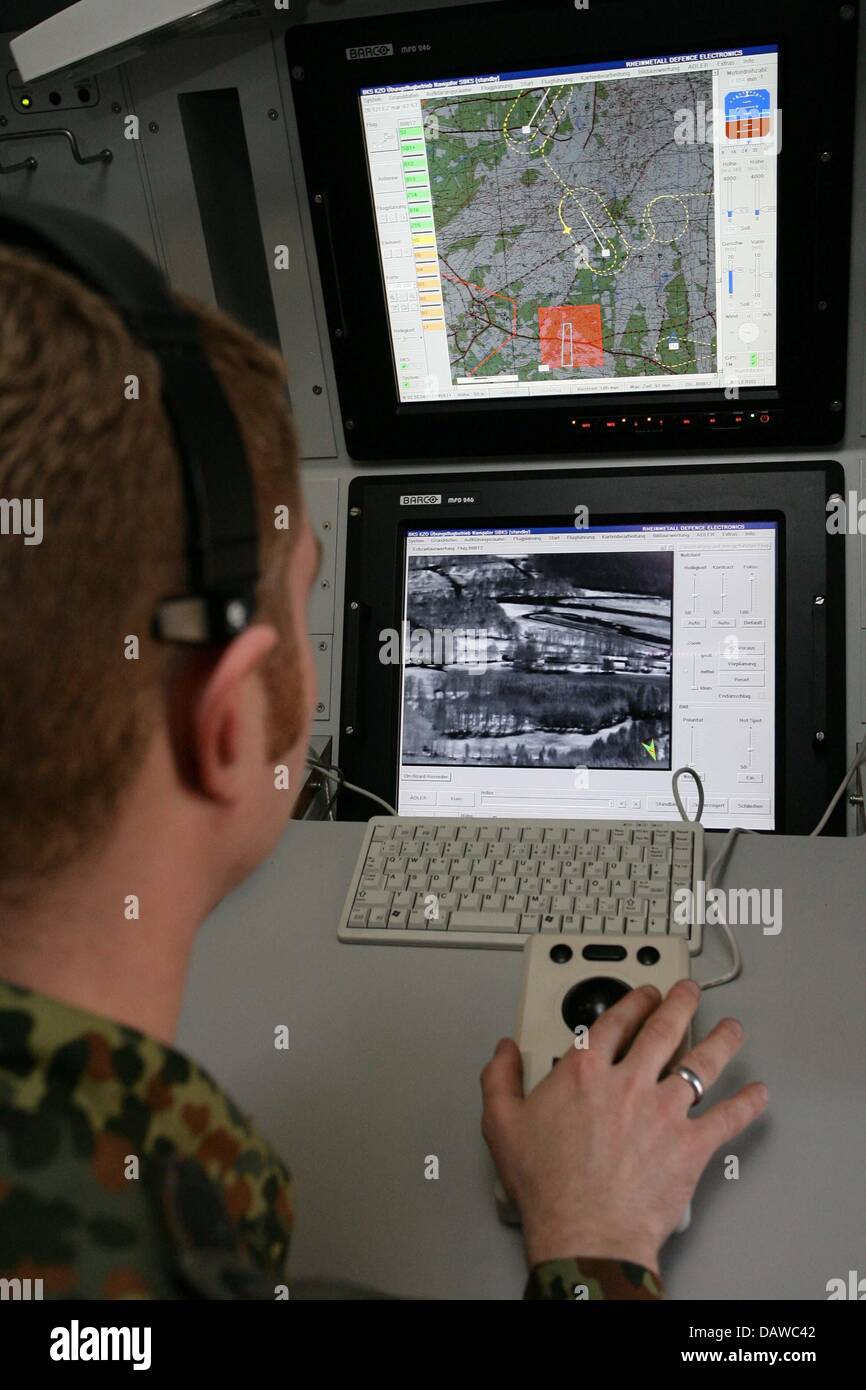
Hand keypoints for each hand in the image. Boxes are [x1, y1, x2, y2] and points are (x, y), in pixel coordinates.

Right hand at [481, 978, 768, 1274]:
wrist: (585, 1232)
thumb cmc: (548, 1186)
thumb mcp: (502, 1124)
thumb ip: (500, 1078)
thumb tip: (504, 1051)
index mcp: (586, 1072)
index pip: (615, 1020)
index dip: (633, 1000)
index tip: (642, 994)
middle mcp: (630, 1082)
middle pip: (664, 1028)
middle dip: (680, 1003)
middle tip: (688, 992)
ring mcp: (665, 1111)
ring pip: (703, 1062)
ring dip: (721, 1040)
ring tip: (731, 1028)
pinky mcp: (691, 1144)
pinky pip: (729, 1118)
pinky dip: (747, 1105)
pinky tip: (757, 1094)